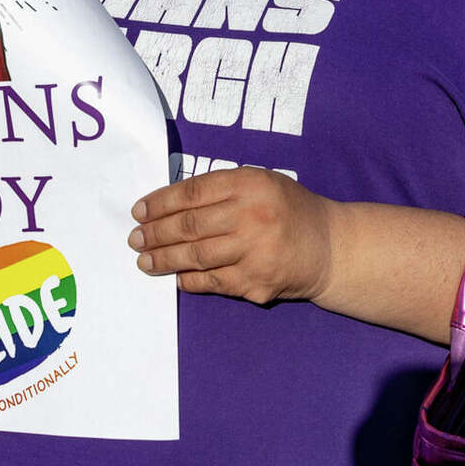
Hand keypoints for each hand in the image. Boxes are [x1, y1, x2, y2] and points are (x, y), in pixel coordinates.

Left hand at [128, 168, 334, 305]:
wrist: (330, 247)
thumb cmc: (289, 209)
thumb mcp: (261, 182)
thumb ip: (221, 188)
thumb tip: (167, 205)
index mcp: (251, 184)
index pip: (192, 192)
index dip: (160, 203)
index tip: (139, 211)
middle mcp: (252, 216)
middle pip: (189, 226)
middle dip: (154, 233)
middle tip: (134, 238)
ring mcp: (254, 252)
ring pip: (195, 256)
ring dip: (163, 259)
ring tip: (144, 260)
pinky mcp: (255, 283)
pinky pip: (211, 282)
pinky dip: (189, 279)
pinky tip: (176, 276)